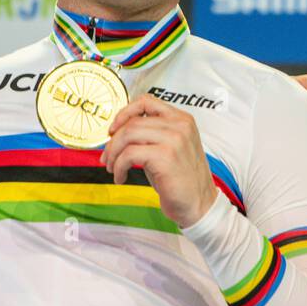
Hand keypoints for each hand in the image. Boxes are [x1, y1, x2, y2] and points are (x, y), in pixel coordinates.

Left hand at [102, 94, 217, 228]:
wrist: (199, 204)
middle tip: (107, 158)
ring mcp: (174, 140)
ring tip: (113, 168)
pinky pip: (129, 155)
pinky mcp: (165, 156)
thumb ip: (151, 134)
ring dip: (113, 154)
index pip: (147, 101)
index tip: (113, 129)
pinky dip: (119, 167)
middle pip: (132, 122)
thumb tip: (117, 131)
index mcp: (182, 119)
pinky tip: (121, 178)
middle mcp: (180, 125)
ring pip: (128, 135)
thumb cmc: (180, 179)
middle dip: (113, 141)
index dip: (124, 113)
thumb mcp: (169, 148)